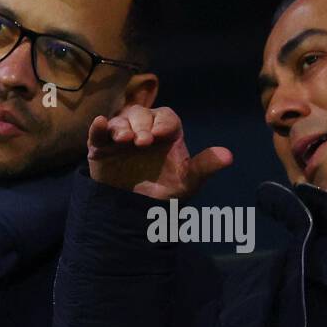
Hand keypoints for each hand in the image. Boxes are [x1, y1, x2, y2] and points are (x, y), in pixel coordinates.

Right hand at [88, 104, 231, 199]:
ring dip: (121, 126)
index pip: (166, 118)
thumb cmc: (165, 192)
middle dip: (142, 125)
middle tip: (141, 143)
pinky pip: (98, 132)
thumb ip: (205, 167)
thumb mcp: (188, 182)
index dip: (162, 123)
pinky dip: (98, 127)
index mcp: (166, 133)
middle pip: (141, 114)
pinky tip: (99, 124)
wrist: (136, 213)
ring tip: (124, 140)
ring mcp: (121, 137)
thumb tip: (229, 156)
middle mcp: (144, 129)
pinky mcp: (101, 146)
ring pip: (121, 120)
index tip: (158, 136)